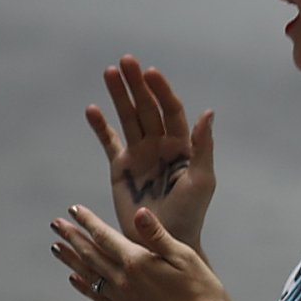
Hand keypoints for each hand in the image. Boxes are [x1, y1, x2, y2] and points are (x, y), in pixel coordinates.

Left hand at [51, 205, 238, 300]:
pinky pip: (97, 296)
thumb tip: (139, 212)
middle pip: (91, 254)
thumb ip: (158, 235)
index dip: (89, 222)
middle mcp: (123, 280)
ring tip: (56, 248)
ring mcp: (122, 299)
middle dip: (73, 237)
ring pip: (89, 274)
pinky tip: (75, 278)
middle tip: (55, 224)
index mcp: (137, 262)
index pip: (105, 237)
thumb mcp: (186, 258)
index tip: (73, 210)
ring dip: (71, 259)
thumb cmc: (202, 293)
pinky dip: (84, 285)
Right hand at [87, 57, 216, 247]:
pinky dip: (101, 126)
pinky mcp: (121, 166)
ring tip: (109, 72)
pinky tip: (92, 109)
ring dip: (119, 95)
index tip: (150, 72)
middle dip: (137, 85)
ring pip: (128, 118)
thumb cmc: (190, 213)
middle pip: (148, 108)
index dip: (161, 91)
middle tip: (125, 61)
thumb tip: (207, 113)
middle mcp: (162, 145)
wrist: (163, 239)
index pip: (171, 110)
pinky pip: (110, 140)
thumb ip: (203, 147)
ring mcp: (140, 154)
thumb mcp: (201, 180)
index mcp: (184, 146)